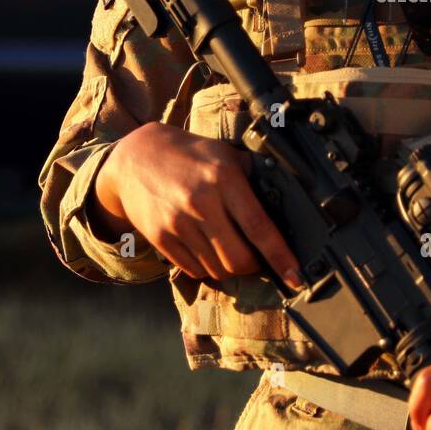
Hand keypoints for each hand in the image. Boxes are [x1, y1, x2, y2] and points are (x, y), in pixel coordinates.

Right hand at [92, 122, 303, 286]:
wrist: (134, 158)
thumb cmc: (188, 154)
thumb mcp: (224, 152)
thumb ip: (252, 175)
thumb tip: (282, 202)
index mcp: (223, 179)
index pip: (258, 226)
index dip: (280, 256)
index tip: (296, 276)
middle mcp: (201, 203)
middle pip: (238, 259)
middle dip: (255, 266)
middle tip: (259, 258)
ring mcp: (178, 223)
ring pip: (217, 269)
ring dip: (232, 269)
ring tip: (233, 252)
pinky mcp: (160, 238)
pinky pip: (194, 270)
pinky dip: (208, 269)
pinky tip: (210, 251)